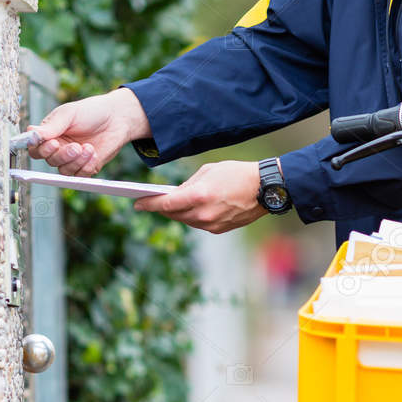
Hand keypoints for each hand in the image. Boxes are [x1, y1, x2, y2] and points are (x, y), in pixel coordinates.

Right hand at [31, 87, 150, 175]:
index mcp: (50, 134)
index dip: (41, 149)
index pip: (35, 148)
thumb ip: (51, 126)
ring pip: (64, 170)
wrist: (117, 118)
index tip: (53, 143)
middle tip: (75, 146)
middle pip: (50, 161)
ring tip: (88, 147)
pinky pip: (80, 175)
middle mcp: (58, 148)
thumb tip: (31, 134)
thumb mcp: (69, 114)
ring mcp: (72, 159)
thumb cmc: (91, 111)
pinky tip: (94, 153)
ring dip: (76, 161)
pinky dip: (86, 165)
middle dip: (62, 155)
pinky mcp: (86, 166)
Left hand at [132, 161, 265, 232]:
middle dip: (162, 208)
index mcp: (199, 196)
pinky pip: (198, 224)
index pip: (166, 204)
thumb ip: (189, 184)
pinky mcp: (219, 229)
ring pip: (185, 221)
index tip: (137, 203)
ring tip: (170, 205)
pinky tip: (190, 209)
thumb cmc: (237, 174)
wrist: (265, 189)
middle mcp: (203, 214)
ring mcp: (211, 224)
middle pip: (173, 214)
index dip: (149, 204)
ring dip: (177, 213)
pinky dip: (192, 216)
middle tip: (152, 202)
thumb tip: (175, 194)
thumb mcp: (209, 171)